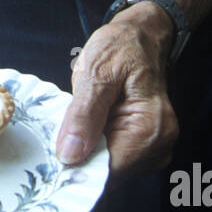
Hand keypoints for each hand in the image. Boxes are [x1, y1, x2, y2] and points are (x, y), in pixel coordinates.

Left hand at [54, 6, 178, 181]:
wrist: (140, 37)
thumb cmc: (120, 48)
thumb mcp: (95, 74)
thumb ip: (83, 116)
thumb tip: (70, 155)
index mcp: (150, 128)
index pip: (110, 170)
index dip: (79, 170)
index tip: (52, 164)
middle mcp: (159, 144)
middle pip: (112, 174)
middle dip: (83, 162)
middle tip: (59, 140)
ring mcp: (156, 148)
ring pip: (112, 170)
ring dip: (90, 155)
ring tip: (76, 129)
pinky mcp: (147, 146)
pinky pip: (116, 160)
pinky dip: (98, 150)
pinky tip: (89, 131)